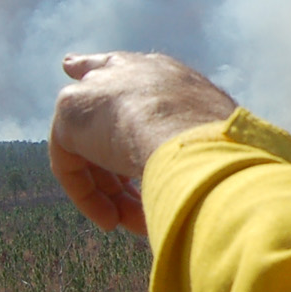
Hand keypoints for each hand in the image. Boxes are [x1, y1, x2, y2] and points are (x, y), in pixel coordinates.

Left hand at [49, 52, 237, 234]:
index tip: (72, 70)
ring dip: (108, 191)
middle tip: (119, 204)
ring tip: (128, 222)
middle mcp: (126, 70)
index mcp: (163, 73)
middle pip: (93, 100)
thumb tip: (202, 183)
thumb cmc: (220, 141)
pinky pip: (70, 163)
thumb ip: (193, 148)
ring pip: (89, 148)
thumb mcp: (212, 138)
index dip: (104, 78)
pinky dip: (88, 196)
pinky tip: (111, 219)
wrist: (192, 134)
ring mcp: (96, 88)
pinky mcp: (71, 111)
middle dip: (97, 149)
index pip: (125, 69)